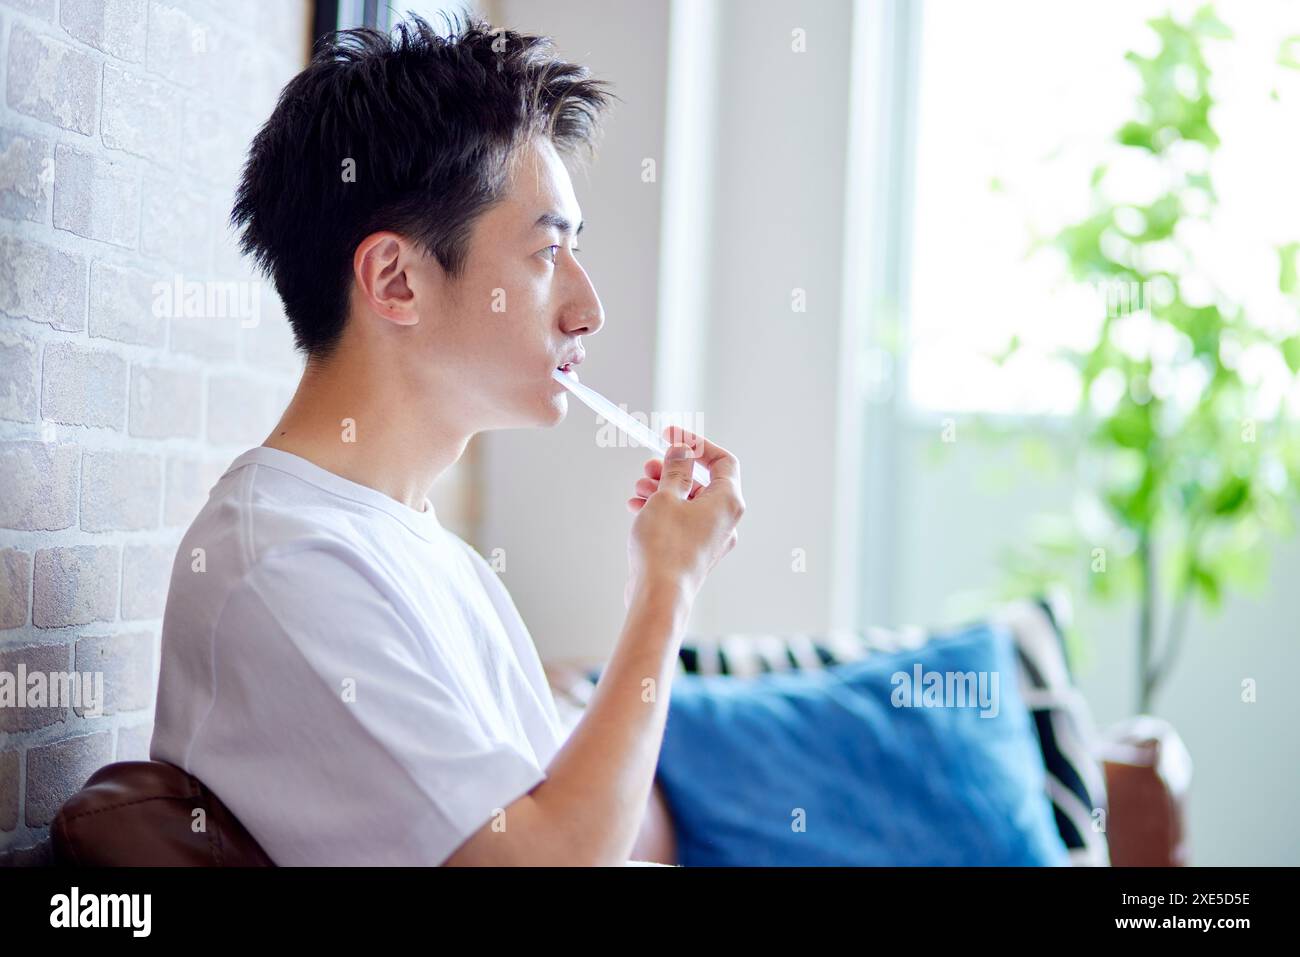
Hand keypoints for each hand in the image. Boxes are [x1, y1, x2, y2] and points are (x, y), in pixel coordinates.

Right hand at [625, 425, 744, 607]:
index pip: (721, 460)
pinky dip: (663, 510)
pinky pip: (682, 521)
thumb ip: (676, 470)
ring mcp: (711, 538)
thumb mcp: (666, 496)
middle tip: (649, 465)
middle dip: (674, 468)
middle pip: (703, 481)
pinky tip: (637, 506)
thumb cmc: (665, 546)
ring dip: (663, 489)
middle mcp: (725, 520)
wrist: (659, 595)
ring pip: (689, 502)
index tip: (671, 435)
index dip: (697, 443)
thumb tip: (682, 452)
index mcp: (728, 501)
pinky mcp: (695, 552)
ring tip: (638, 487)